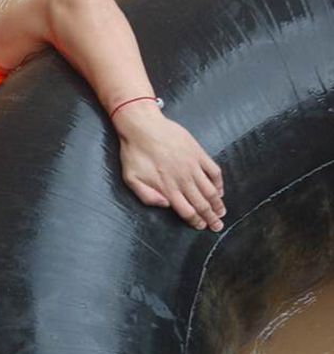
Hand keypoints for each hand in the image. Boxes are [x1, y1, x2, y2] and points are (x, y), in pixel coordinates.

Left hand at [113, 104, 224, 230]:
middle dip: (211, 217)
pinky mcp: (198, 153)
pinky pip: (214, 171)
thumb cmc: (134, 153)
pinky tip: (220, 190)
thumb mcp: (130, 178)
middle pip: (202, 204)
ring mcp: (193, 166)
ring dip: (218, 203)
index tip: (202, 227)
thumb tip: (165, 206)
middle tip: (218, 226)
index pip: (187, 211)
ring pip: (210, 190)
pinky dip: (220, 183)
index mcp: (167, 188)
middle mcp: (183, 179)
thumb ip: (146, 196)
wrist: (142, 126)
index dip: (196, 221)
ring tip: (222, 212)